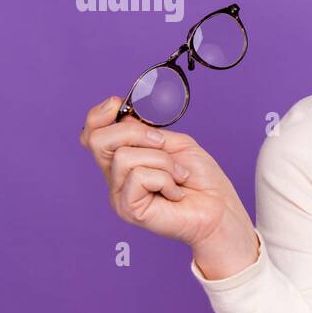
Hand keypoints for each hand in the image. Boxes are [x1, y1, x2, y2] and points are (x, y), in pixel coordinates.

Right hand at [79, 95, 254, 250]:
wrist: (220, 207)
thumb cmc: (202, 179)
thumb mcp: (174, 144)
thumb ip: (146, 132)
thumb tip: (122, 118)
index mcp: (124, 159)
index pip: (91, 134)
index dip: (97, 115)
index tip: (117, 104)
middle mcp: (115, 177)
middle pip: (98, 140)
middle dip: (134, 133)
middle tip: (163, 144)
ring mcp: (118, 194)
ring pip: (124, 157)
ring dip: (162, 161)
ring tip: (178, 176)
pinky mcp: (127, 208)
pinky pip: (138, 176)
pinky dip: (165, 178)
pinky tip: (175, 192)